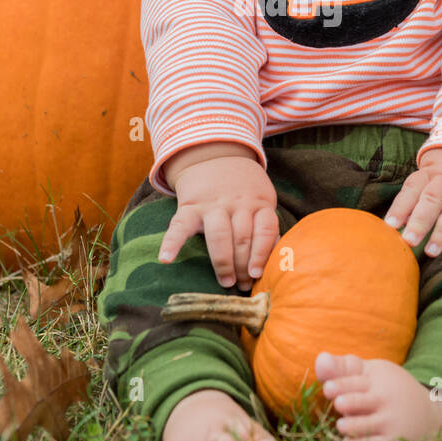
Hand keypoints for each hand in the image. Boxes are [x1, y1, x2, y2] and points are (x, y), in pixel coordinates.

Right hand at [157, 157, 279, 289]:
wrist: (214, 153)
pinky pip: (180, 226)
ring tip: (226, 282)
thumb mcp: (261, 198)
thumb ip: (266, 224)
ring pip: (219, 236)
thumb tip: (275, 260)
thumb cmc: (243, 187)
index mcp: (258, 202)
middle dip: (243, 266)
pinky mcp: (190, 206)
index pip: (264, 230)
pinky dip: (171, 243)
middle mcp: (237, 203)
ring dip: (223, 262)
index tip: (258, 275)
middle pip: (242, 238)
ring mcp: (212, 204)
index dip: (262, 255)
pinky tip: (166, 260)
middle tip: (243, 286)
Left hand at [383, 147, 441, 256]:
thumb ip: (420, 191)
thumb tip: (400, 222)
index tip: (390, 226)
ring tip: (432, 251)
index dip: (401, 207)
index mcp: (432, 170)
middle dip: (419, 222)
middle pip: (432, 199)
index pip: (413, 188)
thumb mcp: (435, 167)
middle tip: (409, 242)